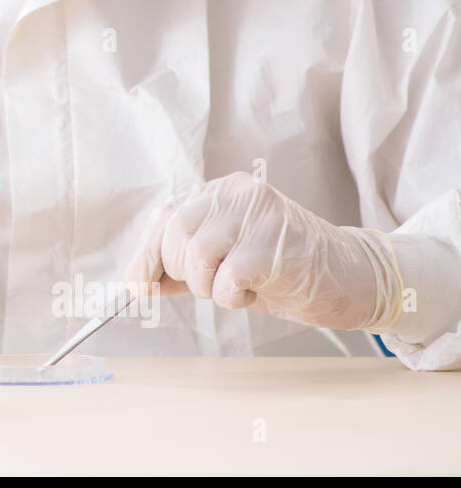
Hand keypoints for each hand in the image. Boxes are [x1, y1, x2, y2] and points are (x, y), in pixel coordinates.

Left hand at [123, 172, 402, 330]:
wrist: (352, 278)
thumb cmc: (283, 270)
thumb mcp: (225, 261)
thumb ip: (180, 265)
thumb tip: (134, 280)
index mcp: (223, 190)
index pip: (167, 216)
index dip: (148, 253)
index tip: (138, 283)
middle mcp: (239, 193)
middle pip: (176, 234)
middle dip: (183, 272)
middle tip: (216, 284)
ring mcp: (259, 215)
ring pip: (197, 256)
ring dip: (210, 287)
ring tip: (239, 285)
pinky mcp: (274, 245)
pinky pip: (227, 279)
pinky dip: (233, 297)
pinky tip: (258, 290)